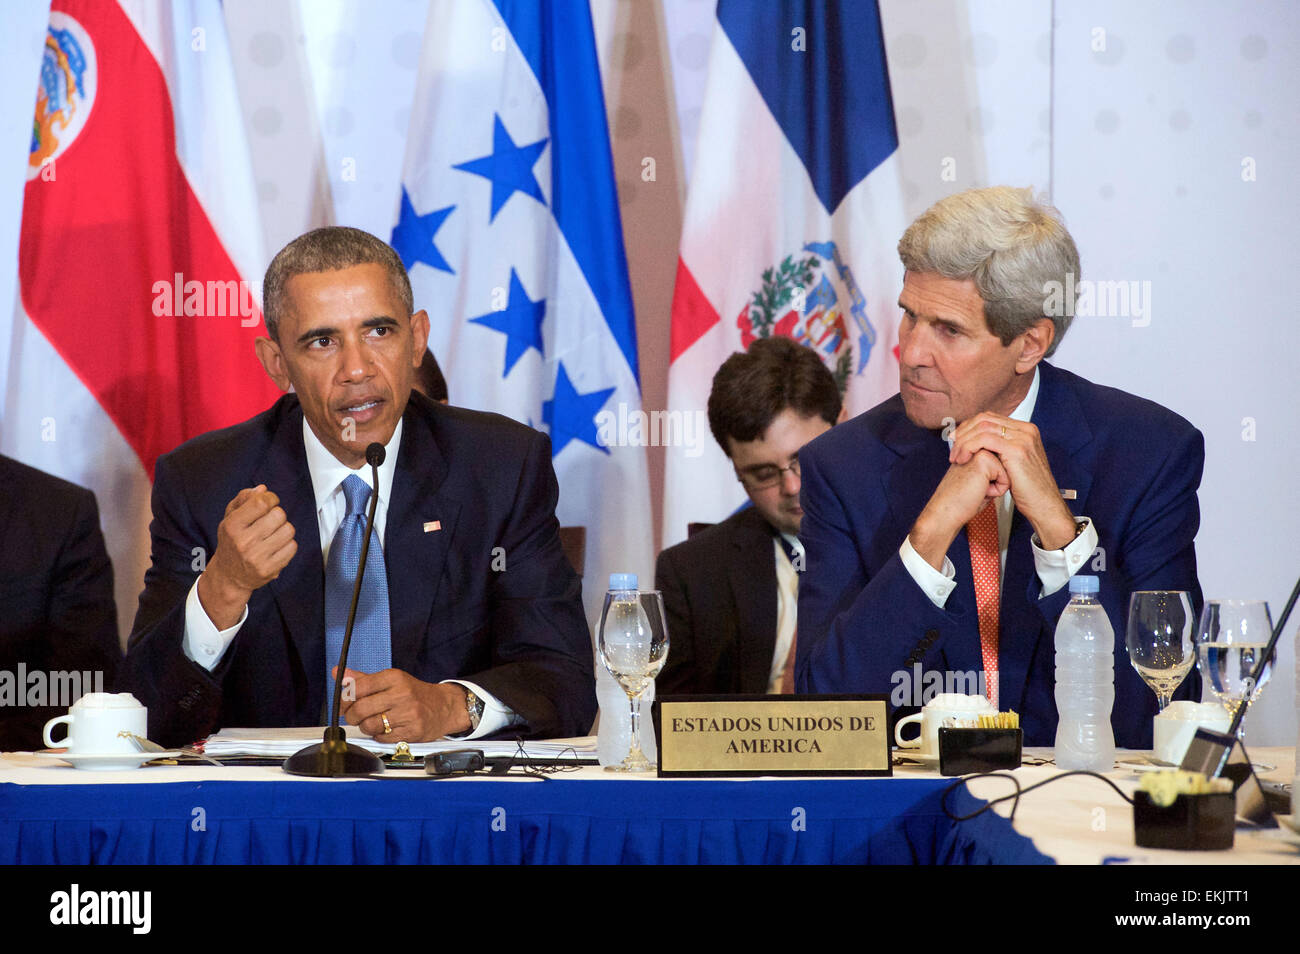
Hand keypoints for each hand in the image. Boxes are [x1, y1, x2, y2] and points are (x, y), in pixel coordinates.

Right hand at [197, 485, 296, 628]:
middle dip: (277, 514)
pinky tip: (277, 547)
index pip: (261, 502)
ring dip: (284, 529)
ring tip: (273, 534)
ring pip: (289, 530)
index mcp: (232, 525)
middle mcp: (243, 542)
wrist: (229, 576)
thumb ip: (244, 499)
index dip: (271, 498)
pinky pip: (292, 547)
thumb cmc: (232, 542)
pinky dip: (288, 544)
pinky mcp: (269, 569)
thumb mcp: (230, 517)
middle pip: (279, 515)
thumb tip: (262, 489)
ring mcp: (256, 557)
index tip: (269, 502)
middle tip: (270, 521)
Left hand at [336, 666, 471, 741]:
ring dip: (366, 727)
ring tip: (374, 722)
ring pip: (369, 726)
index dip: (346, 698)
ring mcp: (408, 713)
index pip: (358, 687)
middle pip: (360, 709)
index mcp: (394, 677)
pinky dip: (379, 735)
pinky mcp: (412, 731)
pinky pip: (382, 738)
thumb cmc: (415, 693)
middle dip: (352, 716)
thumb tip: (339, 673)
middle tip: (356, 716)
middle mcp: (401, 693)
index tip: (345, 703)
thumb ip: (364, 679)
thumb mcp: (391, 680)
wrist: (444, 706)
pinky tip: (387, 729)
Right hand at [909, 450, 1008, 570]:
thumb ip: (990, 471)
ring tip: (976, 489)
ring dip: (996, 486)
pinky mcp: (983, 460)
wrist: (946, 511)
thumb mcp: (977, 482)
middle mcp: (974, 449)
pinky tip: (979, 491)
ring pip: (1006, 472)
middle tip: (974, 489)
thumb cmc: (959, 501)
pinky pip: (1005, 478)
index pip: (999, 465)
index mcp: (971, 453)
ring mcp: (978, 452)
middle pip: (1005, 467)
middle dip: (995, 483)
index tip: (972, 488)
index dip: (992, 482)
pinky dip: (996, 490)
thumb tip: (1007, 470)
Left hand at [948, 413, 1076, 547]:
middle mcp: (1026, 430)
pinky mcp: (1017, 450)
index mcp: (1025, 430)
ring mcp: (1023, 438)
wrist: (1043, 505)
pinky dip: (969, 447)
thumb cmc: (1028, 490)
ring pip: (982, 427)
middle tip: (952, 446)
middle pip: (985, 419)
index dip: (969, 427)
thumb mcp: (1013, 463)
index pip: (990, 418)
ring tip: (956, 456)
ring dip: (964, 441)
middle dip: (964, 432)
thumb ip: (1000, 449)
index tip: (956, 439)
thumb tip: (977, 443)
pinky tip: (963, 459)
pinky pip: (985, 440)